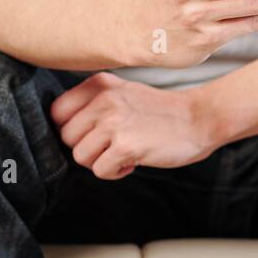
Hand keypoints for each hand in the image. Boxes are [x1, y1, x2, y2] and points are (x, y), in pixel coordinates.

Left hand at [51, 72, 220, 179]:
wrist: (200, 119)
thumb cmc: (161, 112)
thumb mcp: (124, 92)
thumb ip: (93, 102)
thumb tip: (61, 128)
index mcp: (100, 84)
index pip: (57, 112)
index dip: (72, 129)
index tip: (92, 134)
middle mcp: (104, 100)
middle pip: (67, 137)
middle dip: (87, 148)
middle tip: (112, 146)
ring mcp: (115, 123)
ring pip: (80, 156)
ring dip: (100, 162)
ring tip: (123, 153)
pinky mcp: (127, 146)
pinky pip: (99, 170)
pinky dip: (115, 172)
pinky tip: (132, 162)